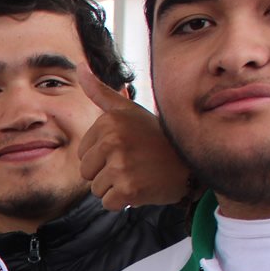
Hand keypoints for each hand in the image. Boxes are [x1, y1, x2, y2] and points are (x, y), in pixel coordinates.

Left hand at [76, 67, 193, 209]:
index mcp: (108, 122)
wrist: (190, 163)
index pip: (83, 153)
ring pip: (96, 189)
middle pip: (86, 172)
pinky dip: (123, 201)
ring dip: (115, 187)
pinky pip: (108, 203)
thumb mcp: (129, 110)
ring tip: (138, 174)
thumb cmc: (156, 137)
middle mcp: (112, 141)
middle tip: (133, 163)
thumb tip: (79, 67)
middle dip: (106, 173)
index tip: (127, 148)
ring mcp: (120, 165)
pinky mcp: (127, 189)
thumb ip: (101, 92)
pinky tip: (141, 187)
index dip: (103, 156)